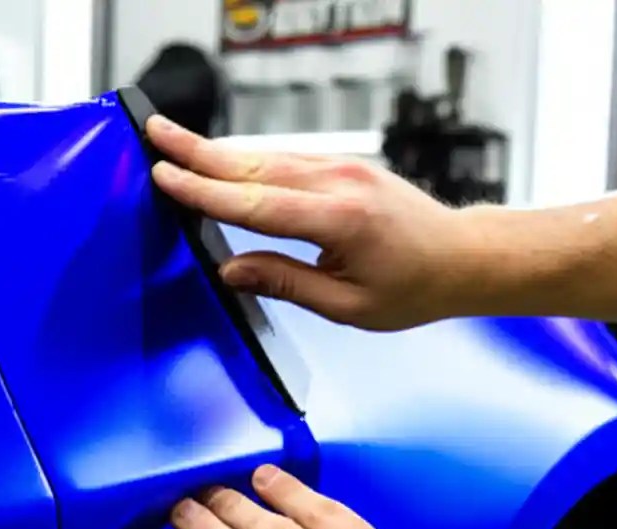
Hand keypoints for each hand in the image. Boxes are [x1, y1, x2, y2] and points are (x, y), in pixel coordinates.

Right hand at [145, 115, 501, 331]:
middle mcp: (339, 184)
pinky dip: (248, 159)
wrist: (462, 257)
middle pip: (253, 166)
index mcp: (339, 221)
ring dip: (217, 151)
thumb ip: (286, 283)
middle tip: (154, 133)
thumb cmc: (414, 288)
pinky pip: (285, 159)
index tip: (165, 176)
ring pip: (265, 157)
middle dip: (197, 150)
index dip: (204, 191)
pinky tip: (222, 157)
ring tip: (174, 141)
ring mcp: (343, 168)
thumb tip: (231, 270)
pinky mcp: (343, 166)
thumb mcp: (348, 306)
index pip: (254, 204)